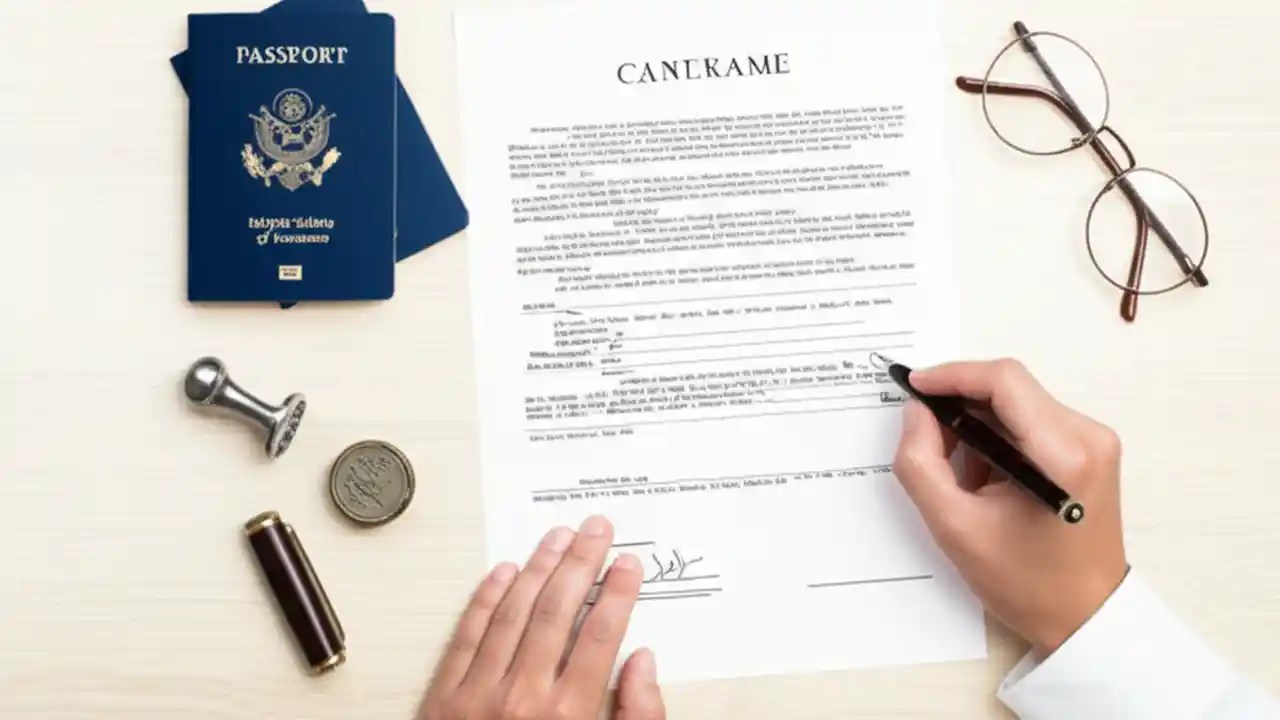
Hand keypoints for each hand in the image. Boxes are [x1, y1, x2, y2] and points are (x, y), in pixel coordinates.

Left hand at [418, 516, 665, 719]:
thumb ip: (636, 719)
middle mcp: (523, 698)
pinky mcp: (443, 699)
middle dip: (582, 561)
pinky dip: (485, 598)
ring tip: (556, 538)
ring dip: (538, 567)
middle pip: (559, 609)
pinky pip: (467, 634)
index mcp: (569, 716)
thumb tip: (644, 665)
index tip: (628, 565)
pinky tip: (502, 573)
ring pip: (513, 610)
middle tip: (596, 529)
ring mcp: (478, 694)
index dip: (618, 592)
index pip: (601, 633)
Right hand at [892, 359, 1127, 655]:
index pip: (1004, 381)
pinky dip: (998, 438)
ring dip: (978, 424)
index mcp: (1063, 454)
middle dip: (960, 403)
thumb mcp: (954, 527)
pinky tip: (984, 476)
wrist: (1086, 617)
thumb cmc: (1027, 583)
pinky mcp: (1090, 451)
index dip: (952, 375)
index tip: (914, 387)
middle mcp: (1088, 436)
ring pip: (1019, 404)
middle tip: (924, 436)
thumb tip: (915, 413)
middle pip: (1011, 388)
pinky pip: (1032, 422)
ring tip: (956, 471)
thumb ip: (921, 462)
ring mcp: (1094, 442)